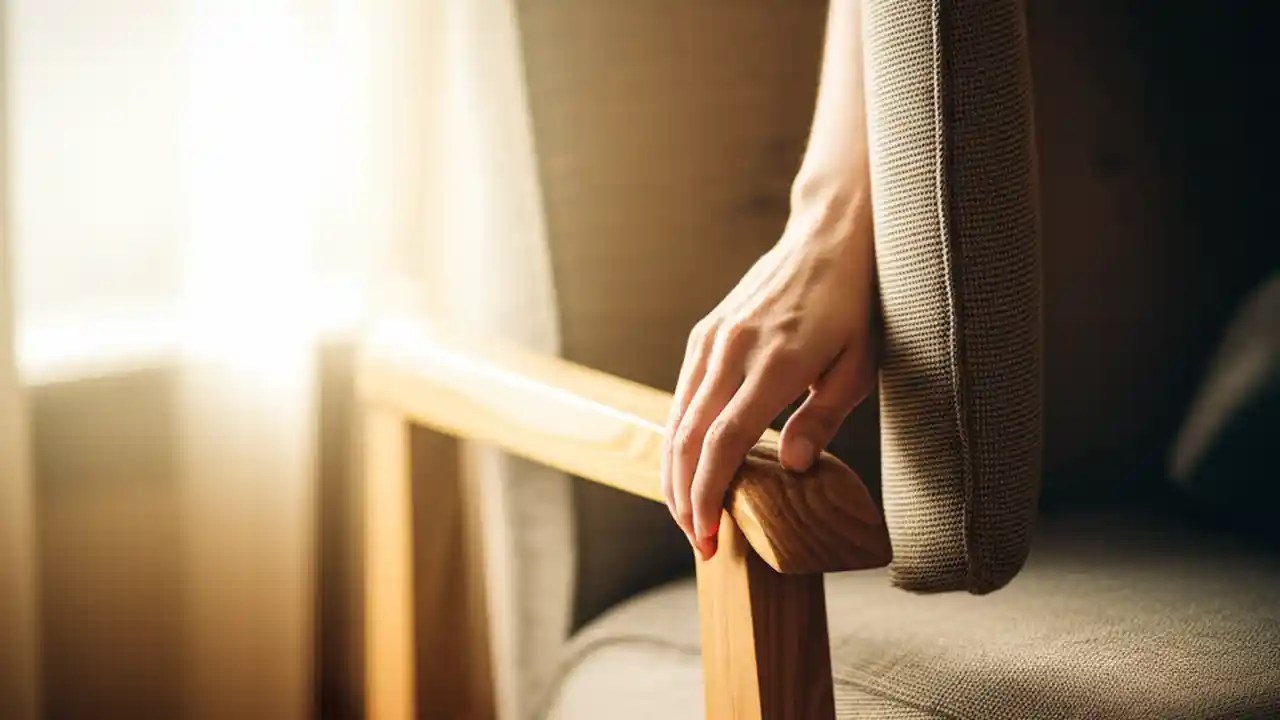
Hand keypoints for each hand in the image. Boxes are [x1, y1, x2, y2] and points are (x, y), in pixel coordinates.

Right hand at [661, 194, 877, 559]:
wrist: (828, 237)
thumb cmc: (854, 305)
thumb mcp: (858, 365)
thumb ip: (823, 417)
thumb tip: (789, 467)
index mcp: (775, 362)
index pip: (725, 441)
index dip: (710, 494)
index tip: (710, 536)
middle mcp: (733, 350)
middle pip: (690, 438)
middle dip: (685, 497)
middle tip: (696, 542)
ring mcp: (713, 340)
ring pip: (677, 419)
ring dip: (676, 473)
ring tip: (688, 515)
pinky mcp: (705, 334)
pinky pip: (682, 396)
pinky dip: (679, 439)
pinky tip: (688, 467)